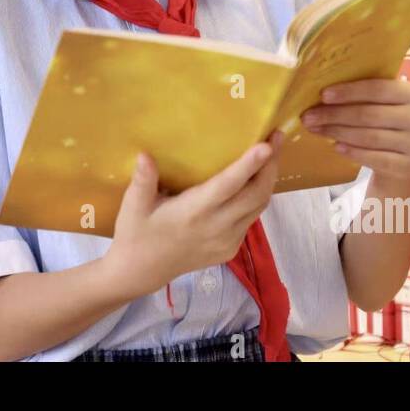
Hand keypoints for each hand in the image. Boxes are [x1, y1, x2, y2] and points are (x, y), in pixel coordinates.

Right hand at [103, 131, 284, 298]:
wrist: (140, 272)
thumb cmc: (136, 234)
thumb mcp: (133, 205)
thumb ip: (143, 180)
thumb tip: (145, 154)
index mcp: (193, 213)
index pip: (228, 186)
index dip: (249, 166)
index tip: (267, 145)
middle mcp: (216, 228)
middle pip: (256, 195)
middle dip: (270, 166)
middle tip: (276, 138)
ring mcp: (227, 242)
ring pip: (258, 208)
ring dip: (267, 180)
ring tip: (270, 155)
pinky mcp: (230, 250)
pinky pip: (251, 219)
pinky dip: (257, 198)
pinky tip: (252, 182)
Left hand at [300, 78, 409, 192]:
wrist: (403, 166)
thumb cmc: (385, 128)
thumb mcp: (382, 107)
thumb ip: (362, 96)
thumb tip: (322, 92)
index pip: (378, 89)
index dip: (349, 91)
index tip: (323, 95)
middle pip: (369, 114)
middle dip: (335, 115)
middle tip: (308, 116)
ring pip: (369, 137)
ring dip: (337, 132)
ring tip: (315, 129)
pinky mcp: (407, 167)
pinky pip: (375, 158)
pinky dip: (353, 152)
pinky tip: (336, 147)